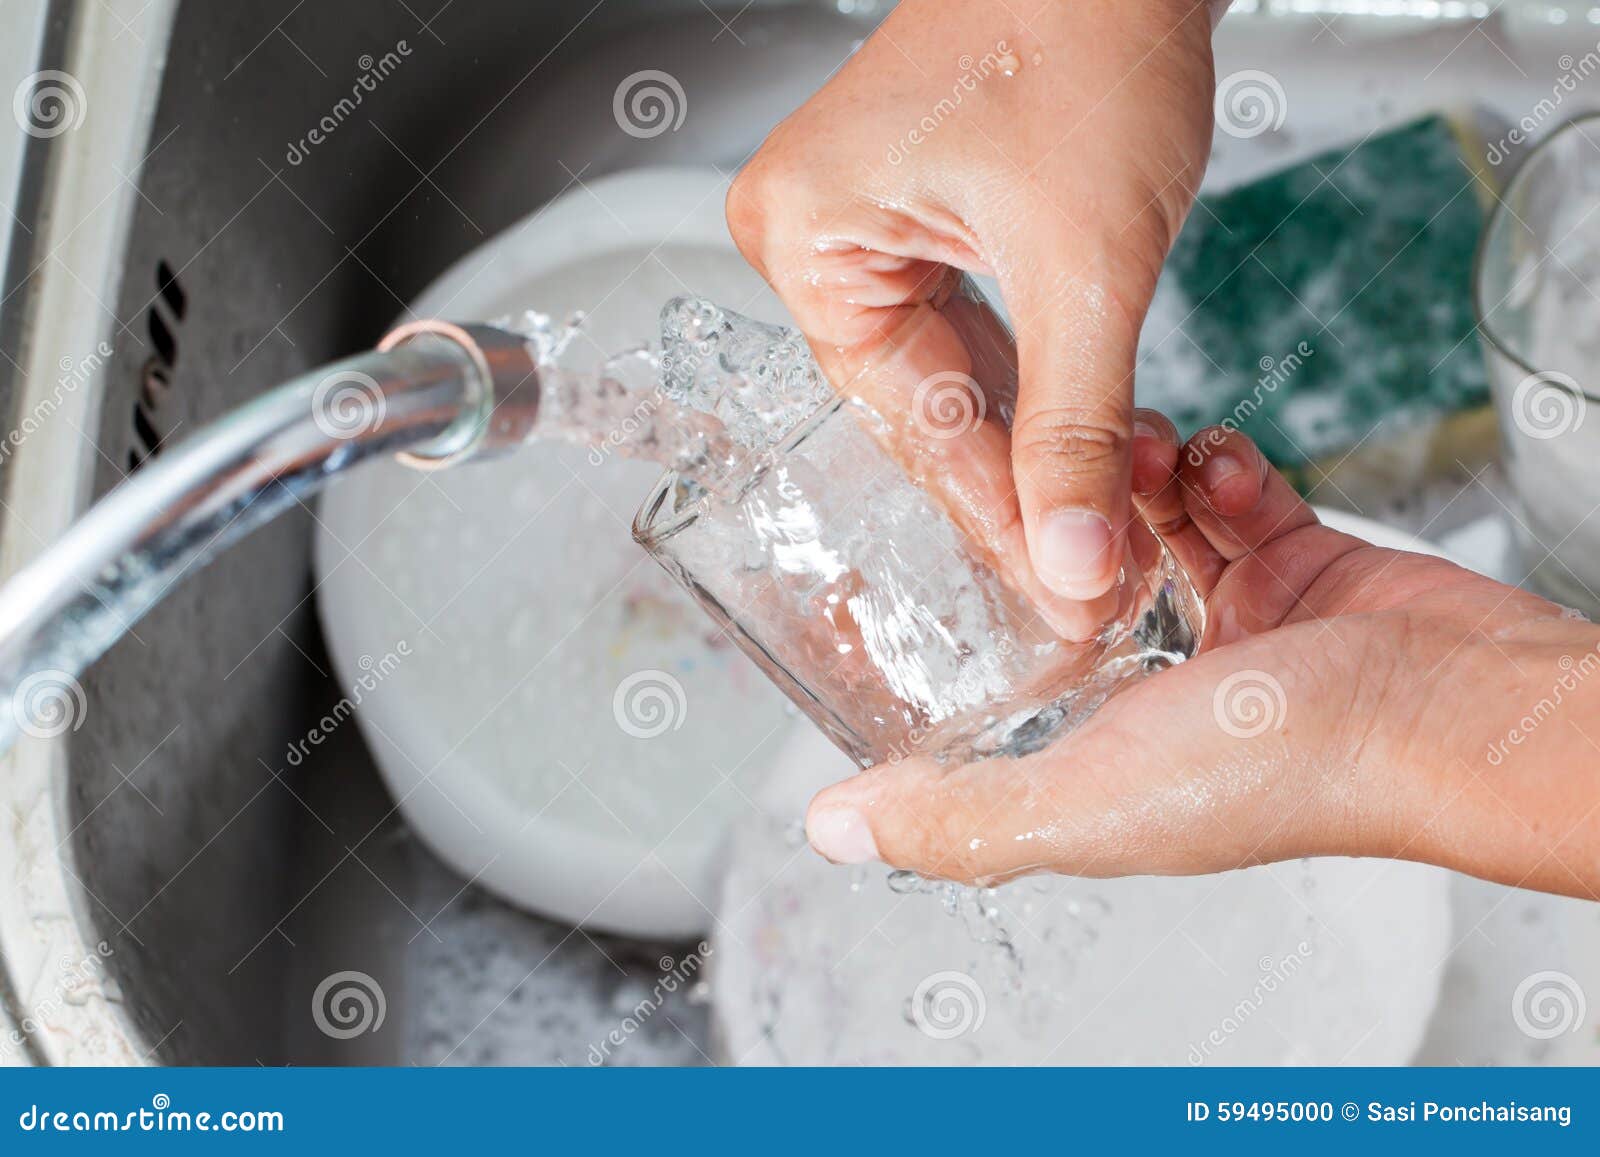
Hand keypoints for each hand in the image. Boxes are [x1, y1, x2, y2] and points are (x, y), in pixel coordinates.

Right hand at [727, 0, 1218, 609]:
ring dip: (1029, 444)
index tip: (1058, 594)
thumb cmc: (1085, 32)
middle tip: (1083, 583)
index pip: (910, 421)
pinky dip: (1029, 384)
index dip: (997, 518)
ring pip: (949, 377)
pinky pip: (965, 329)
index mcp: (806, 239)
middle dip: (1016, 490)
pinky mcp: (915, 215)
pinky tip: (1079, 447)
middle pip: (921, 408)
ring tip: (1092, 534)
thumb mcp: (1085, 262)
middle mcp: (813, 235)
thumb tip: (1070, 558)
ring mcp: (861, 224)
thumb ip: (1076, 425)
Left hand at [804, 420, 1599, 900]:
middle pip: (1062, 588)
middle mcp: (1153, 691)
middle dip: (1042, 522)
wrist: (1461, 705)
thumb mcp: (1089, 802)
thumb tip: (831, 831)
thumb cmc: (1291, 770)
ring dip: (1126, 479)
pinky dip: (1214, 469)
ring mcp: (1223, 623)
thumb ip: (959, 818)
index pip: (991, 685)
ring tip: (1131, 450)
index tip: (909, 546)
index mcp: (1096, 752)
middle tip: (1026, 462)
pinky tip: (1214, 461)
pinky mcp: (1290, 563)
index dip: (947, 623)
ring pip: (1138, 524)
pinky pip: (1225, 494)